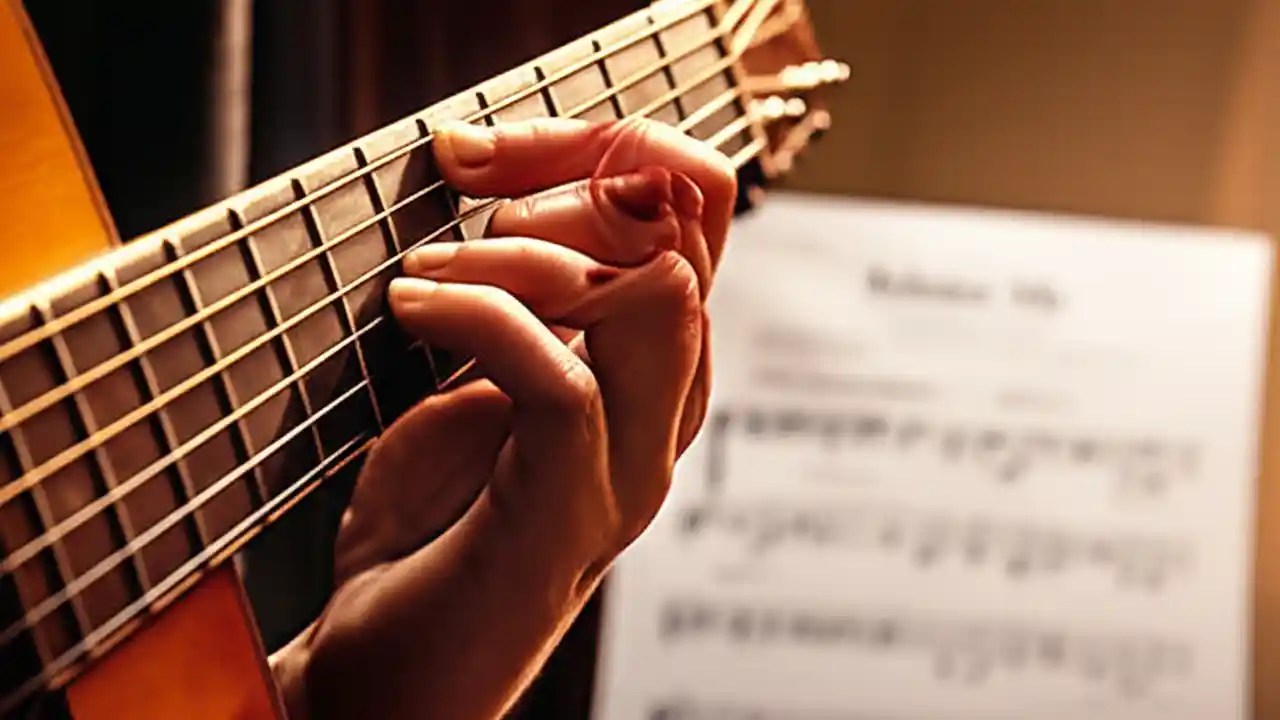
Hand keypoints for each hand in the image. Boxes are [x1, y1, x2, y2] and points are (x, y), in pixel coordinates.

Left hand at [270, 117, 735, 719]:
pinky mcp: (571, 514)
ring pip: (647, 298)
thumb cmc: (431, 524)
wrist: (392, 670)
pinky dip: (477, 317)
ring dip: (522, 253)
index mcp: (654, 370)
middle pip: (686, 234)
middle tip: (461, 183)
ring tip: (424, 272)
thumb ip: (526, 305)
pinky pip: (561, 378)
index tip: (485, 146)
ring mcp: (631, 469)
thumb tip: (508, 195)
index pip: (693, 214)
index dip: (601, 146)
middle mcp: (665, 414)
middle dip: (569, 171)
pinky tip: (411, 311)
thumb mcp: (481, 382)